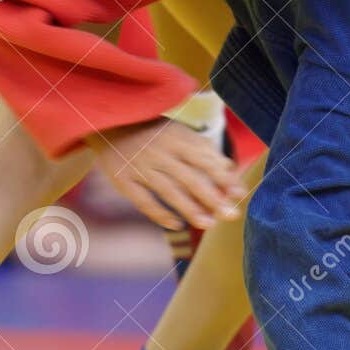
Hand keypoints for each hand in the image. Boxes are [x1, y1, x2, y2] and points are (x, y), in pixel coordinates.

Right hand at [89, 117, 244, 230]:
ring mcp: (140, 167)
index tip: (240, 194)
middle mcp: (160, 153)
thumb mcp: (179, 132)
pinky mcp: (124, 181)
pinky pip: (144, 202)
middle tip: (231, 215)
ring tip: (208, 224)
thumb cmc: (154, 132)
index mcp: (177, 138)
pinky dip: (160, 215)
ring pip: (169, 193)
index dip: (224, 178)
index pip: (205, 160)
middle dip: (213, 199)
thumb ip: (203, 150)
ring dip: (190, 210)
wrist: (110, 124)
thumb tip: (231, 168)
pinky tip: (177, 225)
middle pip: (191, 179)